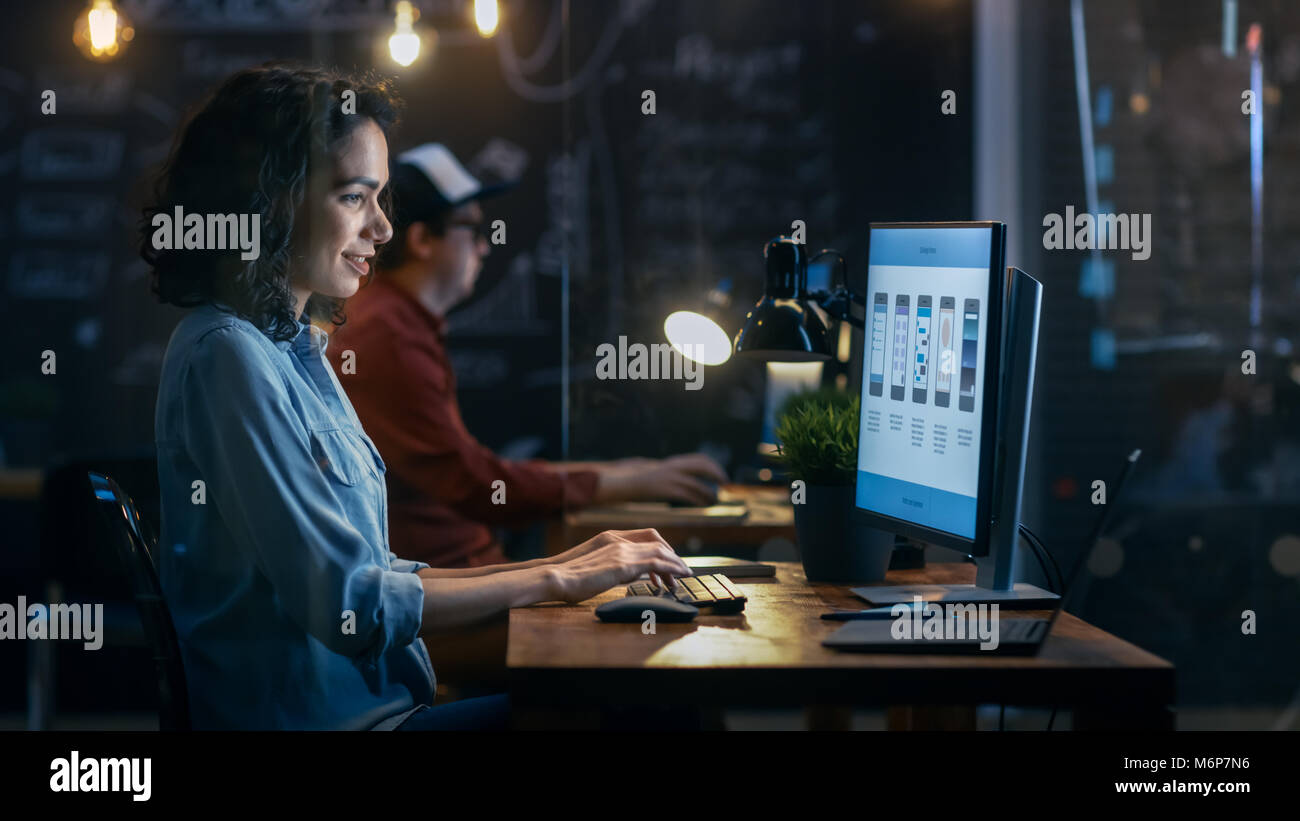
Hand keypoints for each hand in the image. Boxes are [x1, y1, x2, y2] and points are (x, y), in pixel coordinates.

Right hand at [544, 529, 691, 602]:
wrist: (556, 578)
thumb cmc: (571, 579)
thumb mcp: (598, 569)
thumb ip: (617, 567)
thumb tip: (633, 574)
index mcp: (612, 539)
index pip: (646, 537)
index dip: (662, 548)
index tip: (670, 563)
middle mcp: (619, 541)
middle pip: (656, 543)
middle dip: (672, 556)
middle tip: (681, 571)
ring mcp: (621, 551)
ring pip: (660, 552)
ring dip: (676, 563)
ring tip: (685, 575)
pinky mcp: (623, 565)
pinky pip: (656, 563)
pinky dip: (672, 568)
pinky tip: (680, 576)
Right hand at [594, 452, 727, 504]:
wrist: (621, 483)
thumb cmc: (638, 481)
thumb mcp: (656, 474)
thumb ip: (670, 476)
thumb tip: (684, 484)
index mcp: (672, 463)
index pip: (698, 459)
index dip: (713, 466)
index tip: (721, 475)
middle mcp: (673, 467)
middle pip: (702, 466)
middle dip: (717, 474)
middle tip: (726, 484)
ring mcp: (670, 477)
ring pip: (697, 483)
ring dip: (709, 492)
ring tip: (715, 499)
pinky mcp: (666, 489)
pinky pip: (688, 495)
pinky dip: (699, 499)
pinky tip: (703, 504)